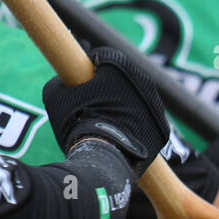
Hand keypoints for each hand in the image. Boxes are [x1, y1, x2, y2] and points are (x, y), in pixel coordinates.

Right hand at [43, 47, 169, 179]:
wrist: (104, 161)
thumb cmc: (78, 124)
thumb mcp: (56, 96)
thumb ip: (59, 80)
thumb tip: (63, 79)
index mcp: (119, 65)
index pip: (102, 58)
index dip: (87, 69)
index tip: (80, 82)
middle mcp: (144, 80)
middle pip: (121, 78)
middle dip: (108, 87)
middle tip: (92, 105)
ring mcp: (156, 105)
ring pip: (136, 99)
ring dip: (123, 105)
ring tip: (106, 122)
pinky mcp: (162, 128)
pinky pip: (145, 120)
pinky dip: (135, 124)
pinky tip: (121, 134)